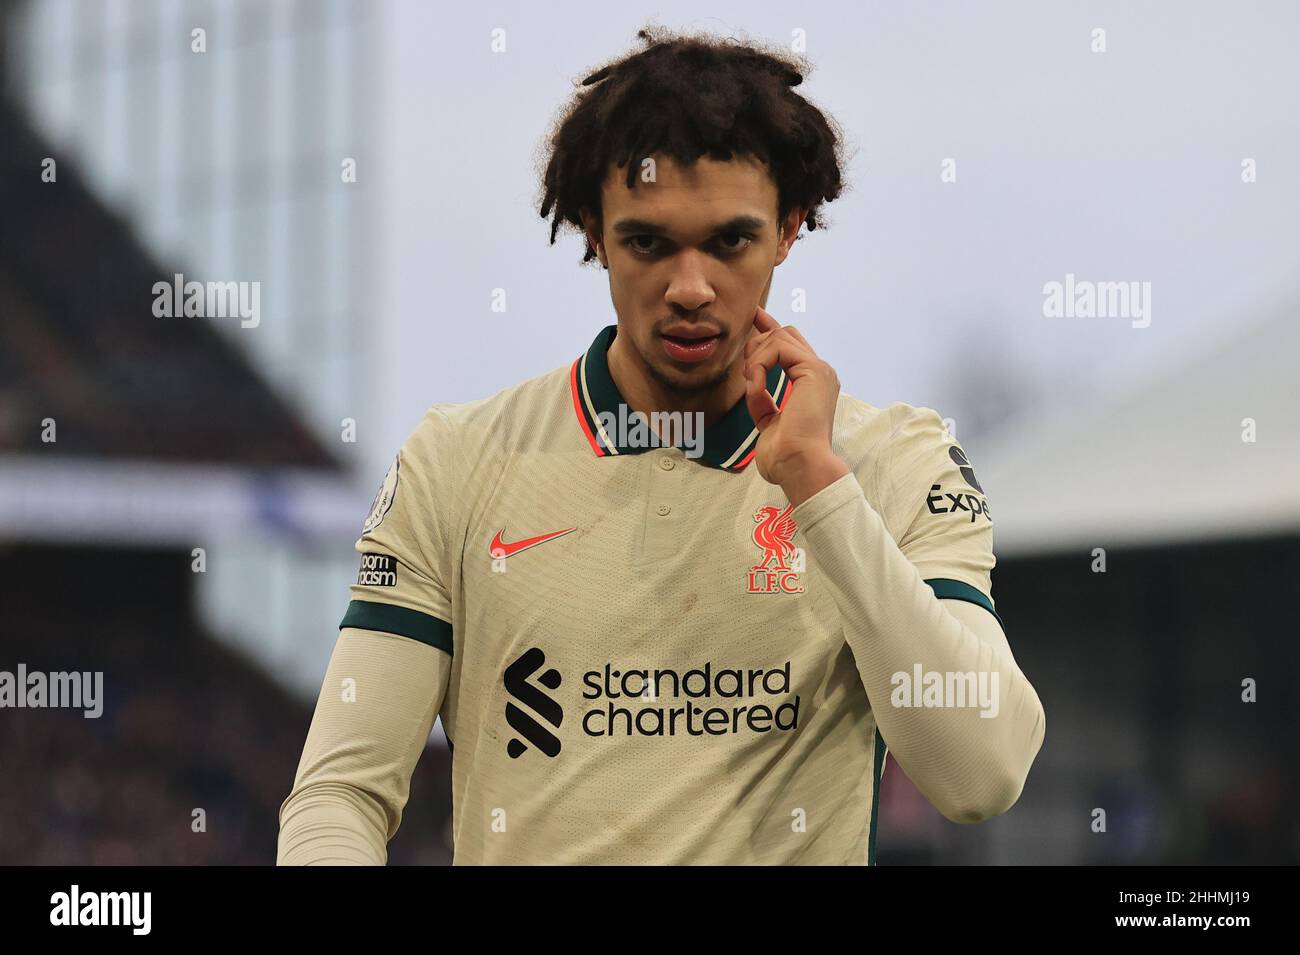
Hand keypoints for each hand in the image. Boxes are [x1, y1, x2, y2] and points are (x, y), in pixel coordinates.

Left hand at [743, 307, 849, 504]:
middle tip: (747, 374)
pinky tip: (757, 388)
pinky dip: (760, 367)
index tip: (754, 317)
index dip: (769, 328)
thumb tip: (753, 381)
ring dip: (756, 359)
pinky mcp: (813, 370)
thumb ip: (763, 399)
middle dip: (757, 344)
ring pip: (779, 337)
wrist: (799, 466)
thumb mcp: (768, 420)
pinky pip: (776, 349)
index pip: (791, 345)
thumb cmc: (785, 455)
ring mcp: (819, 370)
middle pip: (785, 333)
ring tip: (753, 387)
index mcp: (812, 384)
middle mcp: (819, 373)